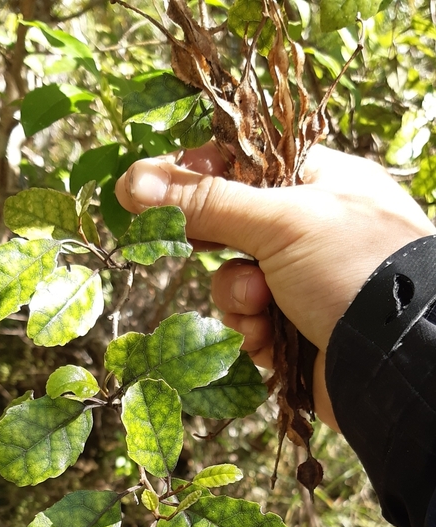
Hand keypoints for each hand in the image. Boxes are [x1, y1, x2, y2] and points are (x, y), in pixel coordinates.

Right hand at [115, 143, 433, 428]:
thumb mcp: (280, 221)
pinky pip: (250, 325)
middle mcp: (314, 229)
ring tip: (260, 307)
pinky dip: (252, 332)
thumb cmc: (353, 269)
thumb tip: (133, 179)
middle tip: (189, 246)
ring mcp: (305, 282)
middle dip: (215, 246)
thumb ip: (207, 202)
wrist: (394, 360)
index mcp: (322, 182)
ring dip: (236, 297)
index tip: (151, 188)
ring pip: (235, 282)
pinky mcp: (296, 331)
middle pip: (232, 226)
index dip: (200, 176)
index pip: (245, 164)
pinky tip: (268, 339)